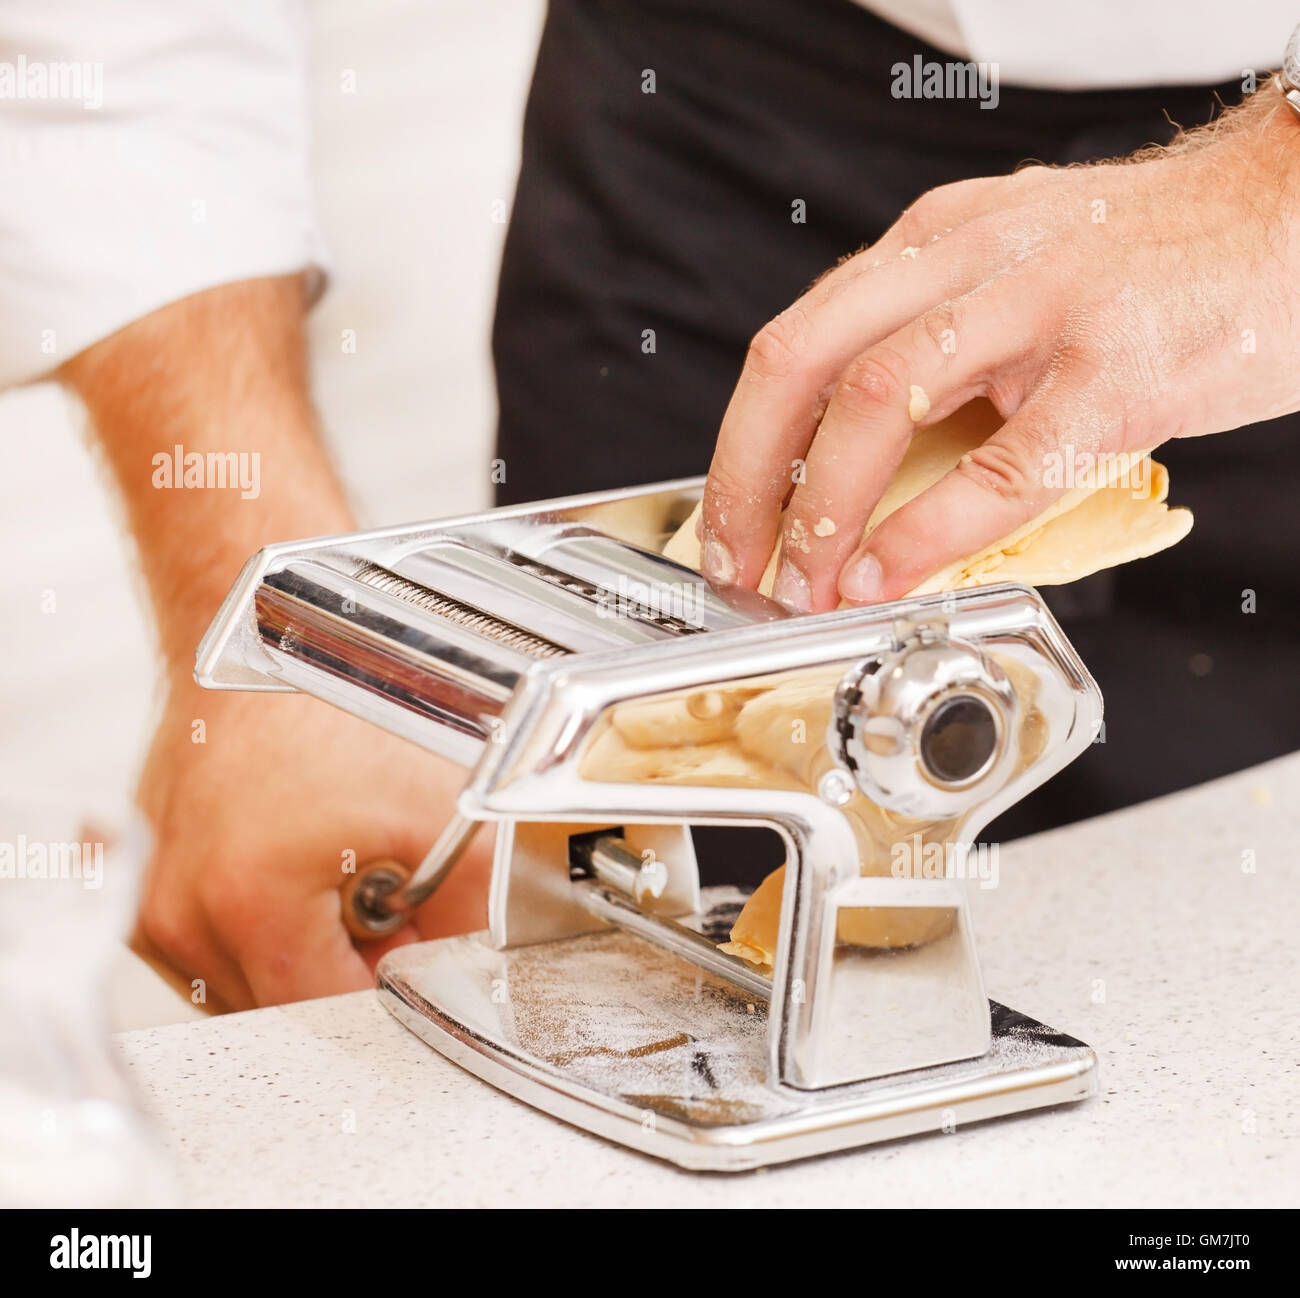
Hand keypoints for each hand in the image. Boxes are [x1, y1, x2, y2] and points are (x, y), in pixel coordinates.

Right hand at [132, 674, 493, 1009]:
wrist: (262, 628)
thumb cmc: (336, 697)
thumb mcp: (440, 811)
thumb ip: (468, 915)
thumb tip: (470, 975)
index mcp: (246, 908)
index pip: (327, 1018)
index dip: (384, 989)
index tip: (406, 942)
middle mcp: (178, 915)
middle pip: (281, 1005)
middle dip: (342, 965)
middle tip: (375, 886)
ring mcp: (148, 899)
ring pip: (243, 979)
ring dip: (297, 943)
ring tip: (327, 862)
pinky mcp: (139, 879)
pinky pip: (209, 940)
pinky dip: (255, 918)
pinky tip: (286, 855)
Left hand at [700, 86, 1299, 610]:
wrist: (1288, 219)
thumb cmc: (1150, 266)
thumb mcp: (1011, 278)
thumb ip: (933, 351)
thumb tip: (856, 471)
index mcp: (931, 245)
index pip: (795, 343)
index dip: (742, 447)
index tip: (728, 524)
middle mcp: (966, 258)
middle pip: (803, 362)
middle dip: (750, 480)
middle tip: (739, 564)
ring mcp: (1040, 306)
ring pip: (879, 400)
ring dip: (824, 511)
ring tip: (807, 583)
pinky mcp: (1115, 369)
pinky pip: (998, 465)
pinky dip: (925, 533)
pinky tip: (889, 575)